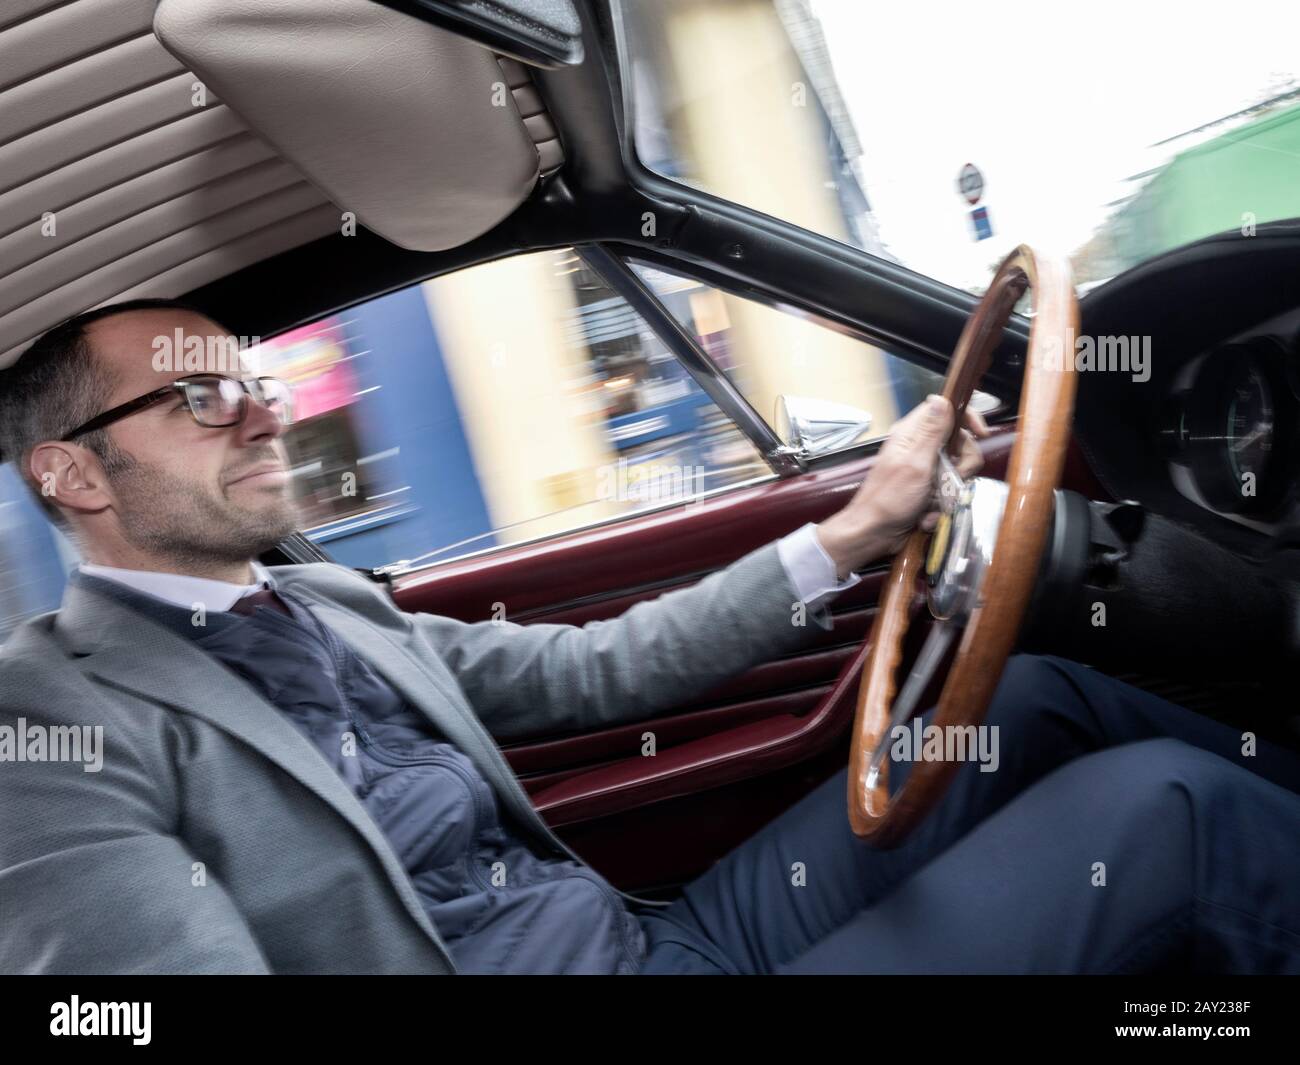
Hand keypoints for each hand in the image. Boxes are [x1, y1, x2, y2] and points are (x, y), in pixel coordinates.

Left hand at [814, 395, 988, 578]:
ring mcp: (923, 469)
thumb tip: (941, 399)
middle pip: (959, 443)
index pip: (945, 410)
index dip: (966, 418)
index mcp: (912, 434)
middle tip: (953, 479)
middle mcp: (918, 447)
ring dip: (950, 490)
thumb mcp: (915, 463)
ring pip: (957, 470)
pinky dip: (941, 505)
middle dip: (962, 465)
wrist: (873, 534)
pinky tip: (927, 514)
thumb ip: (931, 432)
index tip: (981, 434)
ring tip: (934, 503)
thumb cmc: (888, 499)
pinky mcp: (927, 489)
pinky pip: (948, 491)